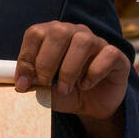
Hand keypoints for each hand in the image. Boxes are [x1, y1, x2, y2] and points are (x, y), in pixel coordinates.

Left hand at [14, 21, 128, 118]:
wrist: (94, 105)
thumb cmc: (68, 92)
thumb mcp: (48, 91)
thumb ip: (37, 85)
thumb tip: (24, 84)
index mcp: (53, 35)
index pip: (35, 34)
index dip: (26, 58)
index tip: (23, 84)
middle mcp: (75, 32)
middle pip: (58, 32)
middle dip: (47, 62)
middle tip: (46, 84)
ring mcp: (96, 41)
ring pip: (83, 41)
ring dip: (69, 69)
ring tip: (66, 89)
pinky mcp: (115, 55)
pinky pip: (107, 55)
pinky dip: (94, 72)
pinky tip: (86, 85)